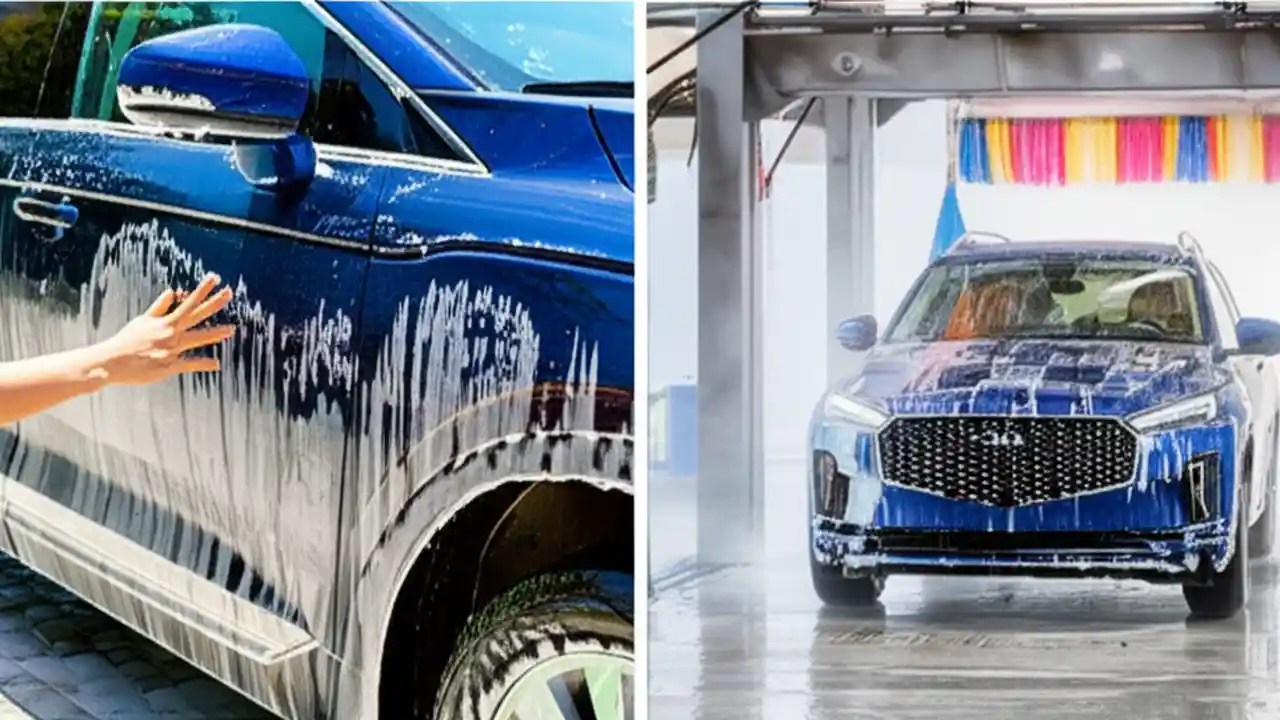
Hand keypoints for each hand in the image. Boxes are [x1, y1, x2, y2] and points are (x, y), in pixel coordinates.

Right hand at [93, 273, 235, 385]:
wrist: (111, 362)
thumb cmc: (127, 340)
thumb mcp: (143, 320)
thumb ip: (160, 307)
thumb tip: (172, 292)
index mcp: (165, 321)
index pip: (188, 302)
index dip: (202, 290)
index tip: (215, 278)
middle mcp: (170, 333)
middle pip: (197, 315)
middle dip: (214, 303)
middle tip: (229, 293)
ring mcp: (171, 350)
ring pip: (197, 339)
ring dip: (215, 333)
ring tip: (231, 329)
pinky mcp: (169, 366)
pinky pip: (190, 364)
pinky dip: (203, 364)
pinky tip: (217, 364)